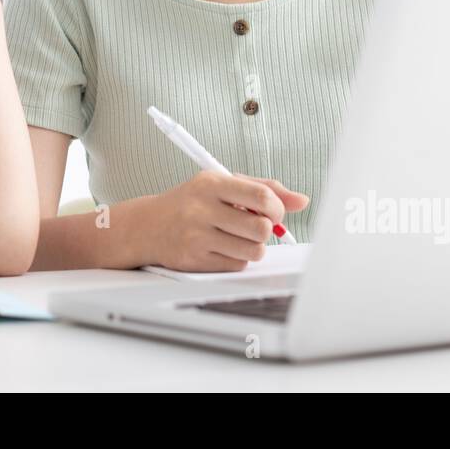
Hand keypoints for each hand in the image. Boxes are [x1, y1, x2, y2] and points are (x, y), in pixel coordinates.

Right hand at [138, 171, 308, 271]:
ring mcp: (197, 236)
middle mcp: (202, 208)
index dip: (277, 208)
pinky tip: (223, 247)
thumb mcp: (223, 185)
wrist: (148, 225)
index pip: (261, 196)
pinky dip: (238, 258)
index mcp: (212, 183)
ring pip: (253, 251)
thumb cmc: (192, 202)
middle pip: (260, 228)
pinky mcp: (195, 260)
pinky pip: (237, 265)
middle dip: (266, 230)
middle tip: (256, 226)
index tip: (273, 212)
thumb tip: (302, 201)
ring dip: (253, 247)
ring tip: (240, 237)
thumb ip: (264, 189)